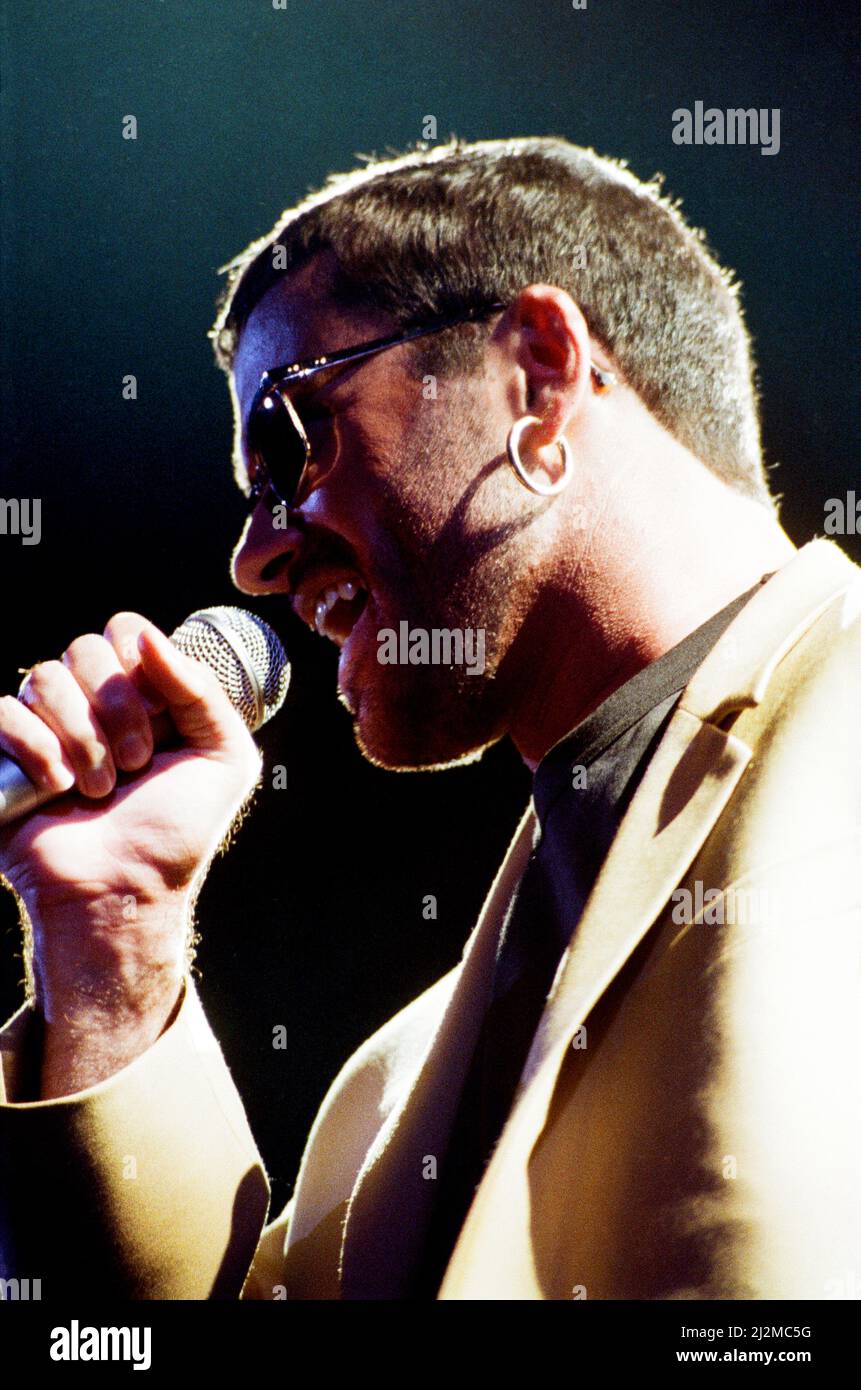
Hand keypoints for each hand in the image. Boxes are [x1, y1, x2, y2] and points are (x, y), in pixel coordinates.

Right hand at [0, 612, 262, 1094]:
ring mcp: (45, 727)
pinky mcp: (6, 757)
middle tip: (136, 763)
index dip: (141, 663)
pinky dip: (37, 749)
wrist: (126, 890)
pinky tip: (57, 787)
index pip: (125, 630)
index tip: (161, 717)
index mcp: (142, 694)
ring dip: (82, 737)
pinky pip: (3, 713)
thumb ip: (201, 689)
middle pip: (84, 647)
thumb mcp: (223, 757)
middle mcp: (91, 703)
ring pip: (44, 677)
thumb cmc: (177, 833)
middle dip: (117, 706)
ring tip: (99, 788)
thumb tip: (147, 638)